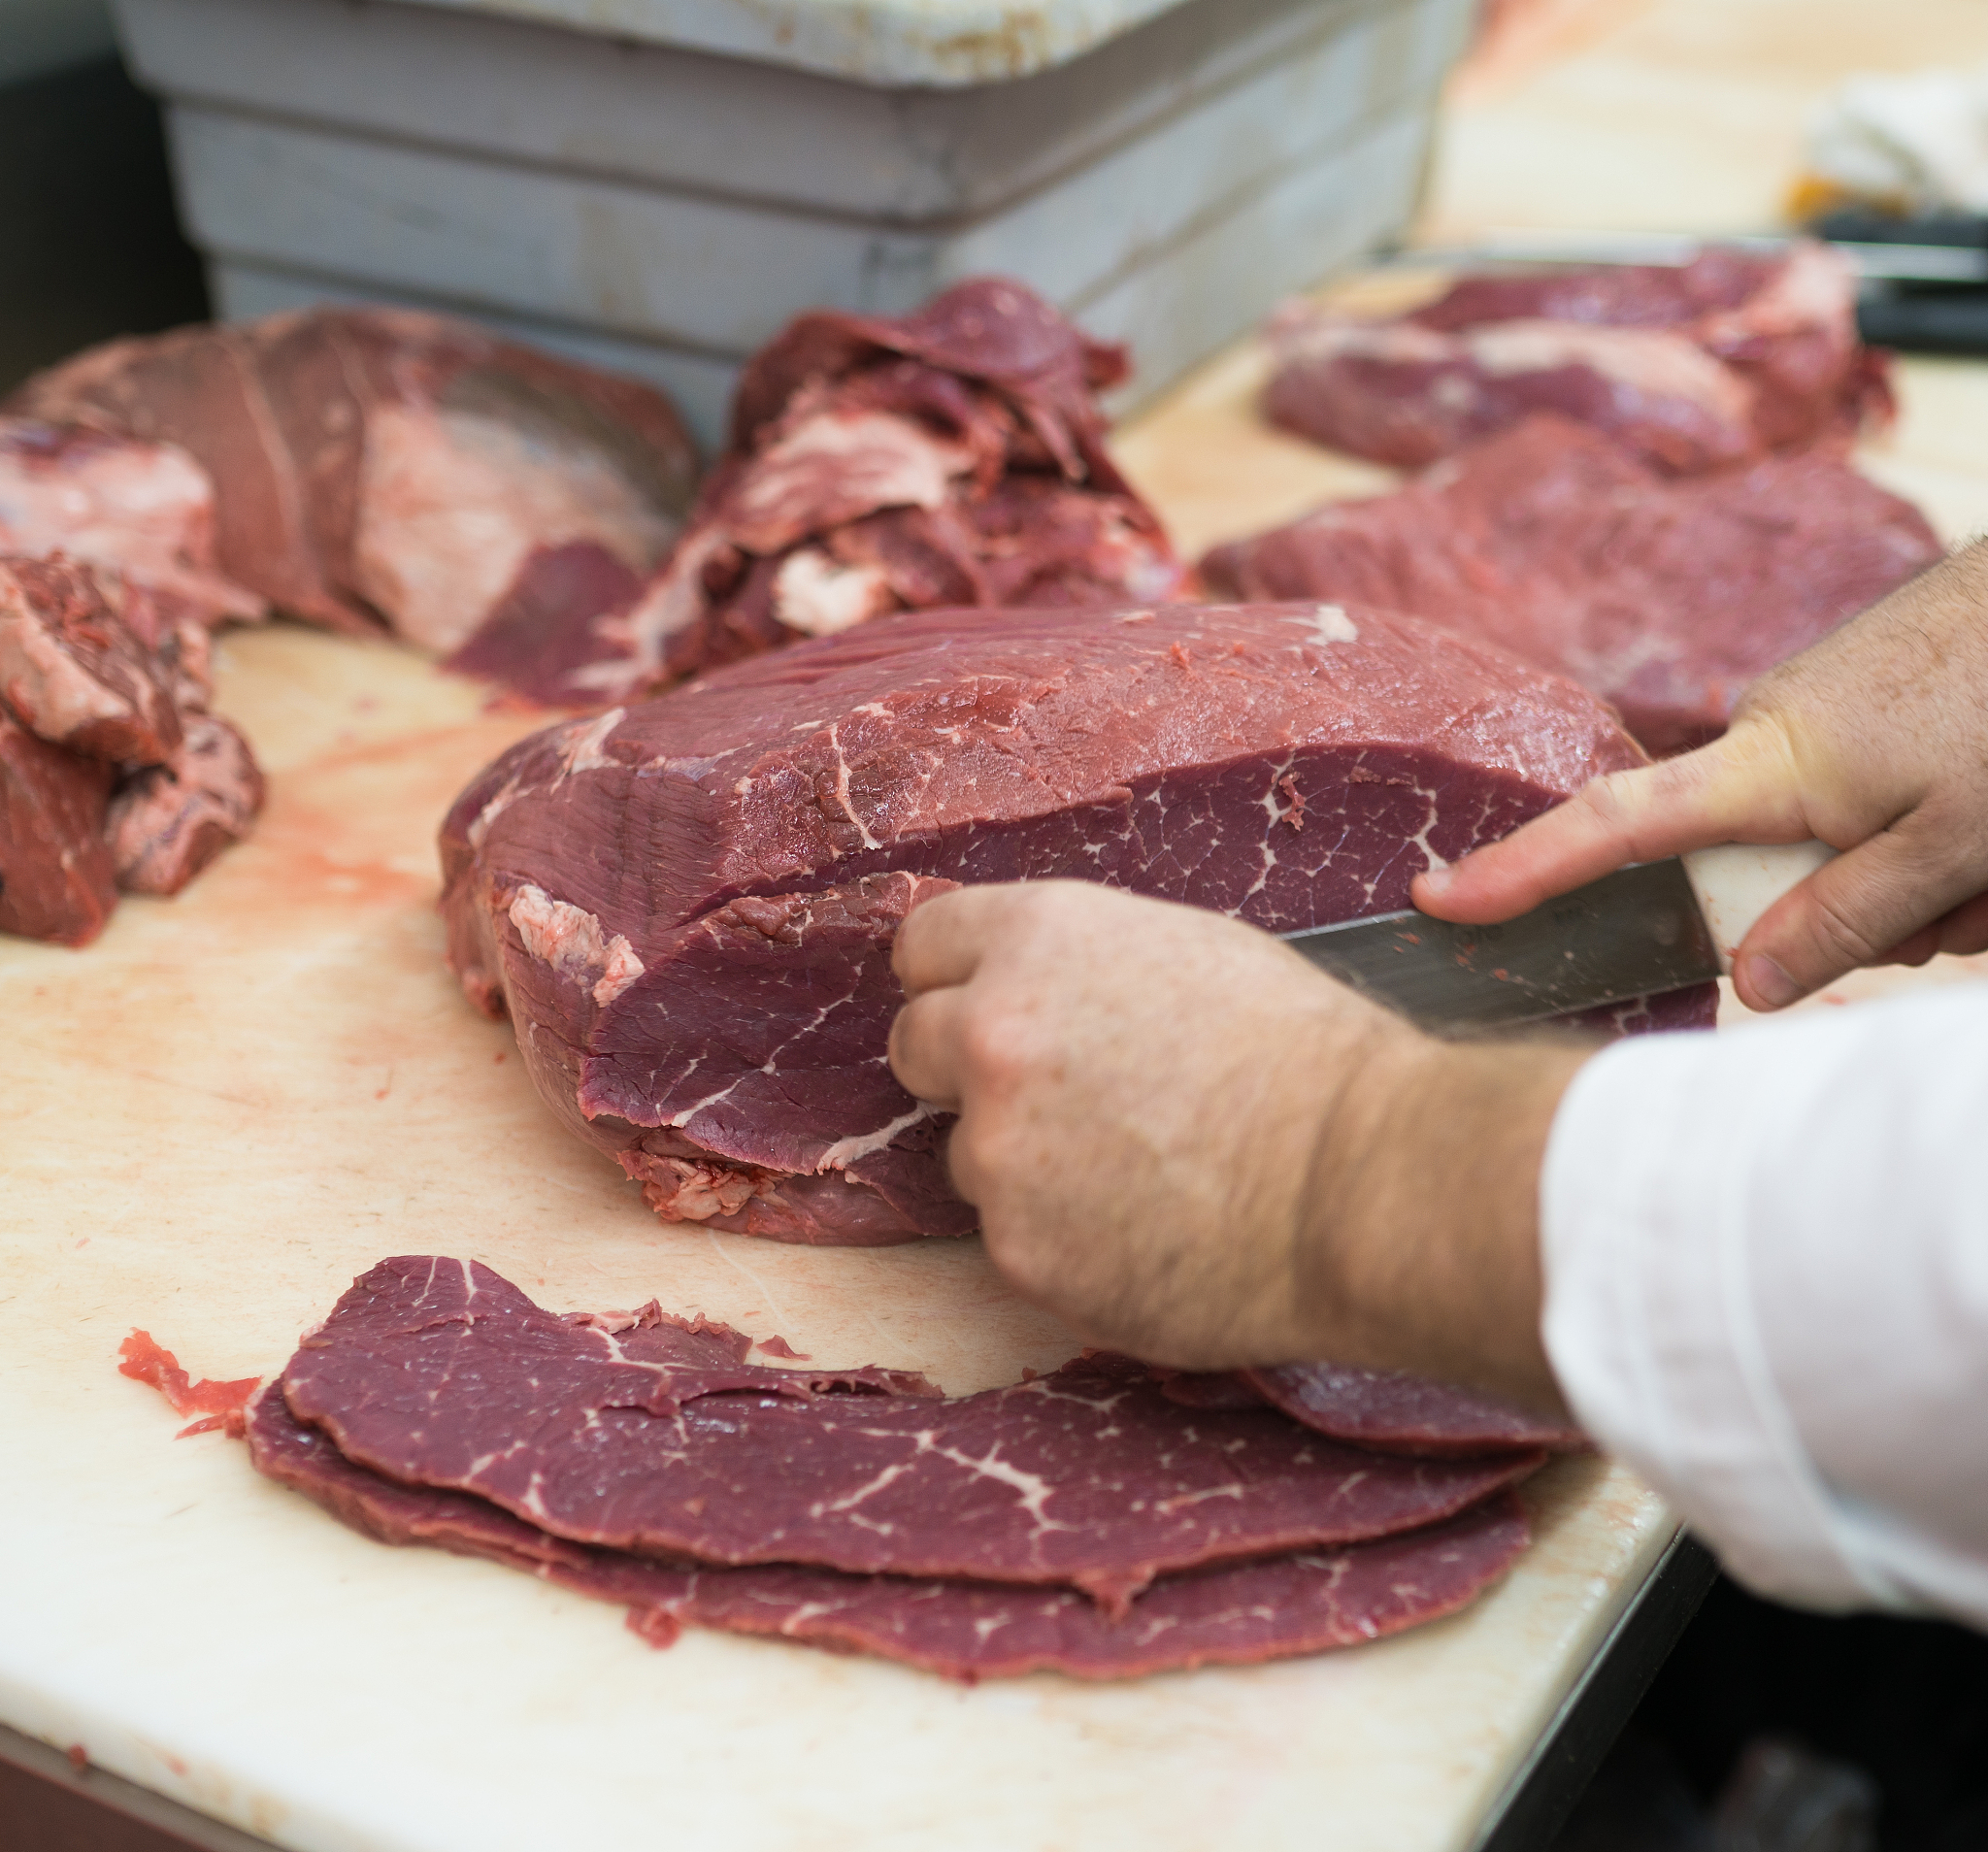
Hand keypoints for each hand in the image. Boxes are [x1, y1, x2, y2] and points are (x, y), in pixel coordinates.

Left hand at [889, 880, 1582, 1407]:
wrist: (1363, 1182)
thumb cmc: (1308, 1058)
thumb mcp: (1188, 950)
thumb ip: (1077, 967)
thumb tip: (1033, 992)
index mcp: (1037, 940)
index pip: (923, 948)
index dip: (956, 978)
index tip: (976, 1003)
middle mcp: (994, 1036)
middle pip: (916, 1047)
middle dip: (969, 1069)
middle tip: (1059, 1097)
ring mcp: (997, 1152)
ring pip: (972, 1154)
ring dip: (1028, 1164)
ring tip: (1143, 1172)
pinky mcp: (1019, 1252)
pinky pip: (1017, 1237)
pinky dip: (1067, 1240)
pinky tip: (1150, 1229)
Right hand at [1412, 542, 1987, 1010]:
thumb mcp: (1950, 847)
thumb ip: (1844, 923)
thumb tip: (1745, 986)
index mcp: (1768, 765)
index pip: (1613, 826)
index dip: (1521, 868)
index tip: (1438, 895)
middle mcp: (1768, 736)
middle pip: (1754, 874)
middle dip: (1849, 914)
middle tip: (1953, 903)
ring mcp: (1811, 718)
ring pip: (1826, 854)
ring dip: (1911, 884)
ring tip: (1985, 859)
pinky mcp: (1851, 711)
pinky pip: (1860, 812)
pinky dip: (1924, 840)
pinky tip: (1981, 827)